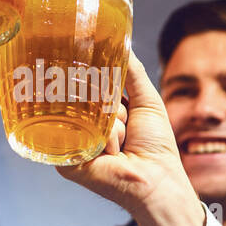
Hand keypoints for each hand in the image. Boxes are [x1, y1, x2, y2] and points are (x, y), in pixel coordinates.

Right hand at [57, 52, 206, 225]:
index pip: (90, 87)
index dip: (96, 81)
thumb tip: (123, 44)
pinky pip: (85, 134)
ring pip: (88, 115)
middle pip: (86, 98)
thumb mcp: (146, 100)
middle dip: (112, 106)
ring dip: (115, 125)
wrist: (158, 181)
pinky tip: (117, 154)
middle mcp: (83, 128)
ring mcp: (73, 144)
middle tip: (125, 119)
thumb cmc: (155, 146)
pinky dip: (108, 140)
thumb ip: (133, 72)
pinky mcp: (68, 161)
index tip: (94, 71)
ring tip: (125, 143)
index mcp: (98, 115)